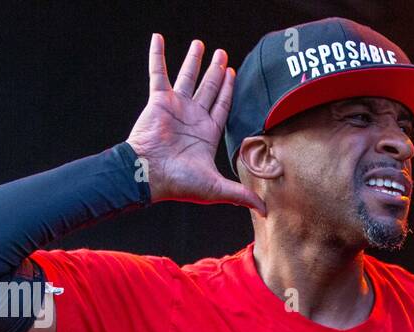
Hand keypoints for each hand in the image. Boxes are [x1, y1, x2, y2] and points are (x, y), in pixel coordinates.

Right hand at [125, 34, 266, 211]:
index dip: (228, 91)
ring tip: (201, 44)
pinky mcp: (159, 100)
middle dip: (217, 72)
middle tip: (224, 55)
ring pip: (187, 77)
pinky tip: (159, 39)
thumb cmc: (179, 183)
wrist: (149, 174)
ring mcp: (175, 107)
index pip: (222, 106)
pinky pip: (158, 72)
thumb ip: (240, 195)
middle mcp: (192, 117)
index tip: (233, 74)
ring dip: (194, 61)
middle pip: (208, 89)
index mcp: (206, 133)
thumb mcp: (216, 188)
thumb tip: (264, 211)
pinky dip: (157, 55)